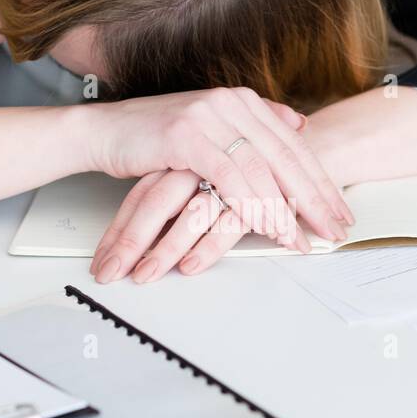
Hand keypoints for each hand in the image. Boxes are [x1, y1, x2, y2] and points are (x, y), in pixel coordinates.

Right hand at [83, 88, 351, 260]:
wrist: (105, 132)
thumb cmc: (155, 137)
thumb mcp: (212, 128)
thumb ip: (255, 125)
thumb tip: (299, 122)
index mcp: (243, 101)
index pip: (293, 146)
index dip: (321, 181)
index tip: (340, 211)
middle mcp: (232, 103)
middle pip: (286, 157)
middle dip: (314, 198)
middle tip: (335, 230)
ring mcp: (210, 117)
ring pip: (261, 170)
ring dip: (283, 210)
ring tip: (299, 240)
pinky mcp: (187, 135)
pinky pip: (230, 177)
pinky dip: (251, 205)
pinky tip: (266, 226)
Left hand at [91, 169, 263, 282]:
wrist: (314, 142)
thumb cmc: (261, 164)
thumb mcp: (210, 176)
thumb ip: (184, 198)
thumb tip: (147, 238)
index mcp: (187, 155)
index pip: (142, 193)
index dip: (119, 229)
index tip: (102, 261)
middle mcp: (204, 162)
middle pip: (156, 201)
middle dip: (130, 240)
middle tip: (109, 272)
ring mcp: (231, 176)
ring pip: (189, 214)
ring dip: (163, 249)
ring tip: (143, 276)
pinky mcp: (259, 194)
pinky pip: (227, 223)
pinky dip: (207, 246)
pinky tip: (190, 266)